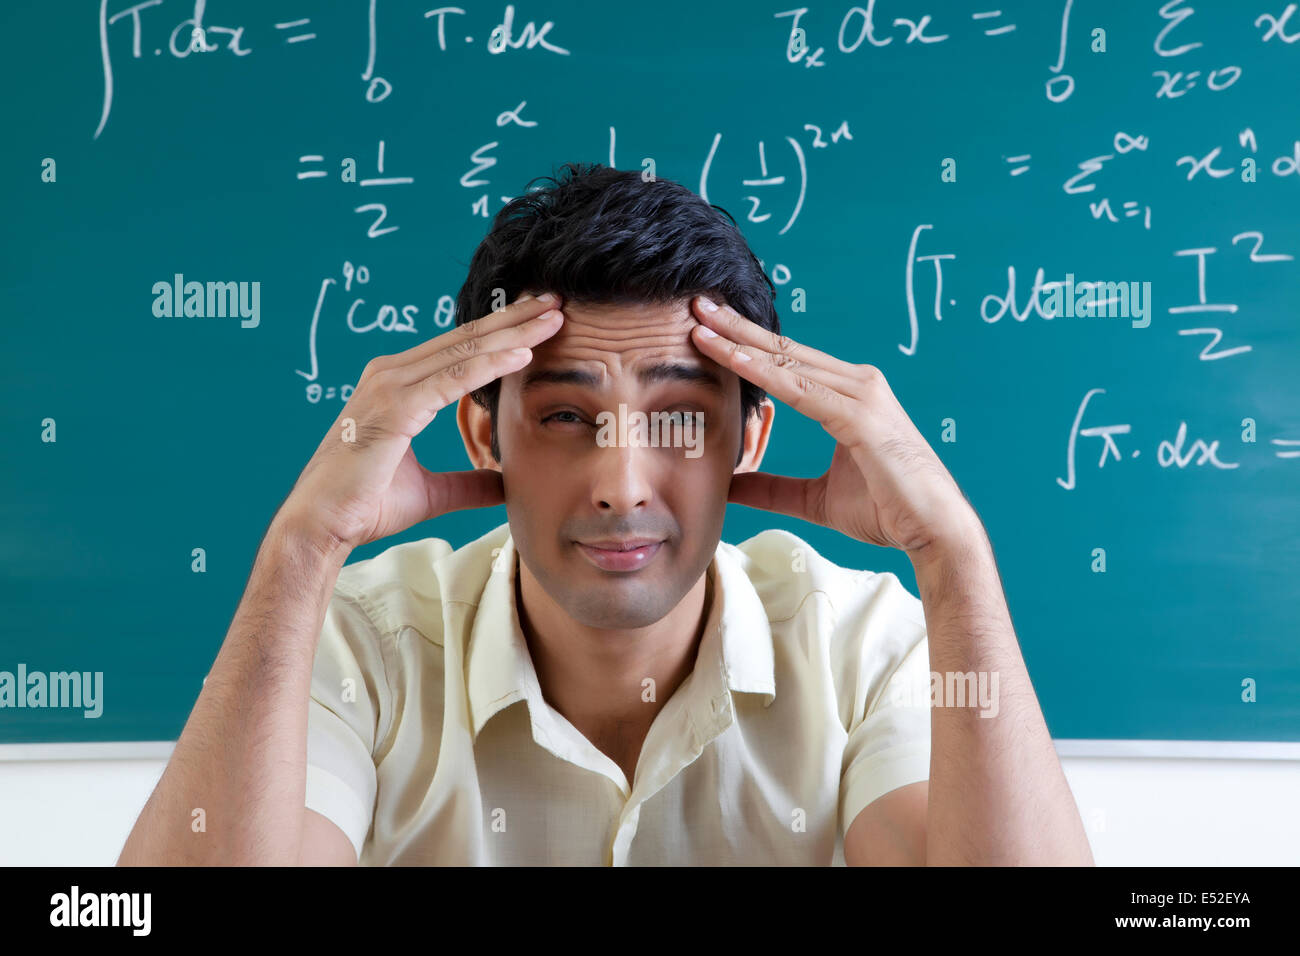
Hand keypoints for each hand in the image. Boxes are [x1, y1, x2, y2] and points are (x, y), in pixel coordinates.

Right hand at [278, 292, 564, 557]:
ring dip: (512, 333)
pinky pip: (451, 378)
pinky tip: (523, 353)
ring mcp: (390, 387)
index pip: (460, 350)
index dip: (502, 332)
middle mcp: (392, 375)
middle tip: (555, 302)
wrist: (322, 524)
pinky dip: (489, 365)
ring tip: (552, 317)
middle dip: (514, 319)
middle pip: (466, 339)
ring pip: (464, 351)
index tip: (541, 321)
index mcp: (399, 386)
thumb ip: (469, 484)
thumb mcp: (433, 493)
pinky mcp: (395, 407)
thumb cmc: (365, 505)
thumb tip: (504, 484)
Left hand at [689, 295, 978, 560]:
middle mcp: (857, 384)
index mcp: (848, 395)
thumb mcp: (815, 499)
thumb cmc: (887, 509)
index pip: (787, 362)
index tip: (707, 328)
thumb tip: (729, 487)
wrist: (935, 530)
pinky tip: (733, 359)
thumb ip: (773, 490)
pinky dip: (765, 373)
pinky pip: (801, 389)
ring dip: (742, 343)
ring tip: (701, 325)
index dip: (746, 344)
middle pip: (785, 350)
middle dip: (737, 328)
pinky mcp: (861, 416)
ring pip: (788, 363)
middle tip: (696, 306)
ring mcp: (861, 396)